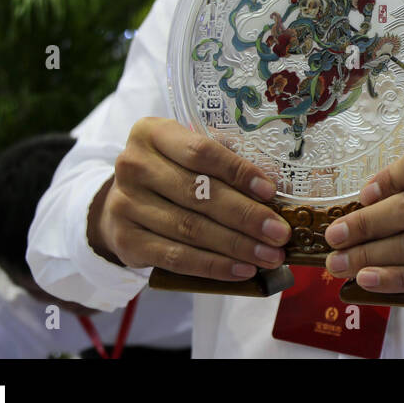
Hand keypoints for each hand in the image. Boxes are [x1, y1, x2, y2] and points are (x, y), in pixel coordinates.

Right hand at [87, 117, 289, 279]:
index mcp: (152, 133)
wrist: (123, 204)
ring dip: (236, 246)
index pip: (201, 151)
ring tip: (269, 255)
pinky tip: (242, 269)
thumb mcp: (188, 155)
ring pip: (190, 229)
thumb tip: (276, 193)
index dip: (238, 172)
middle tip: (280, 233)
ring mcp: (125, 204)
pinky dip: (213, 266)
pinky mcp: (126, 240)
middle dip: (246, 216)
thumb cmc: (171, 172)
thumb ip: (224, 164)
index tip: (270, 191)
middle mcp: (133, 165)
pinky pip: (176, 257)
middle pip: (198, 194)